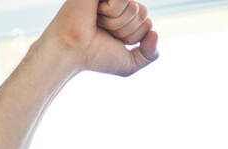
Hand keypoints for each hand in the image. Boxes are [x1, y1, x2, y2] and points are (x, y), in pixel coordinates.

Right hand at [39, 0, 159, 77]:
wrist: (72, 50)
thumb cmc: (96, 56)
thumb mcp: (130, 63)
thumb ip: (151, 54)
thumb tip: (155, 32)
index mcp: (125, 16)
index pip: (147, 22)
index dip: (134, 36)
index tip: (114, 39)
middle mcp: (117, 3)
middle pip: (143, 13)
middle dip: (127, 30)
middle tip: (105, 31)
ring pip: (134, 7)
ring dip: (116, 23)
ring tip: (98, 22)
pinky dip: (111, 12)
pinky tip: (95, 12)